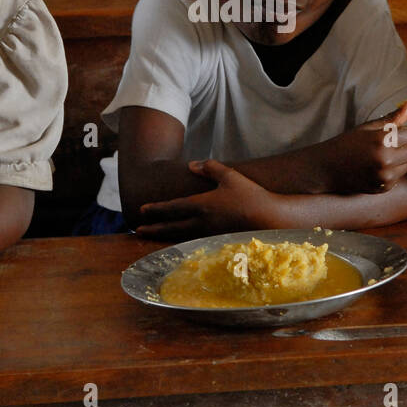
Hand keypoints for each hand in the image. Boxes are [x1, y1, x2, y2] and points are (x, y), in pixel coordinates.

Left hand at [136, 160, 283, 238]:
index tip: (141, 211)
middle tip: (138, 230)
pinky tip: (179, 241)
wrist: (269, 220)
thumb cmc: (251, 196)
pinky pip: (194, 241)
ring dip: (165, 236)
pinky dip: (181, 241)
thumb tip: (192, 164)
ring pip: (181, 236)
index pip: (173, 207)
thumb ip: (210, 168)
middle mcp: (202, 222)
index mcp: (202, 205)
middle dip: (154, 228)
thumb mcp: (230, 176)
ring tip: (153, 236)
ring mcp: (210, 234)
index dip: (156, 209)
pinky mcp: (218, 242)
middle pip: (172, 226)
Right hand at [320, 101, 406, 194]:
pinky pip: (399, 177)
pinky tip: (375, 168)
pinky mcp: (383, 188)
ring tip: (380, 156)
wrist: (327, 167)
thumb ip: (392, 118)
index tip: (391, 133)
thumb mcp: (368, 127)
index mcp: (382, 140)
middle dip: (404, 146)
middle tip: (386, 145)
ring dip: (400, 160)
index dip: (403, 132)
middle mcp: (385, 160)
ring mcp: (384, 176)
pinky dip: (391, 172)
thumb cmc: (347, 142)